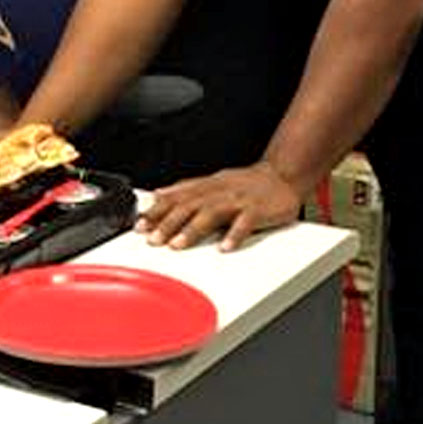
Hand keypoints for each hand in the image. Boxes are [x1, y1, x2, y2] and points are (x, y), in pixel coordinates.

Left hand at [137, 162, 302, 251]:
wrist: (282, 176)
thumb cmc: (246, 184)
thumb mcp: (212, 182)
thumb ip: (186, 190)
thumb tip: (158, 194)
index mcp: (207, 186)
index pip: (176, 197)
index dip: (156, 211)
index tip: (140, 225)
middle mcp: (219, 191)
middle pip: (189, 205)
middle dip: (168, 222)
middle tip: (153, 239)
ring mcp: (238, 200)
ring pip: (212, 212)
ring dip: (192, 229)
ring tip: (177, 244)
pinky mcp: (258, 210)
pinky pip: (245, 222)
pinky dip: (234, 235)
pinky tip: (224, 247)